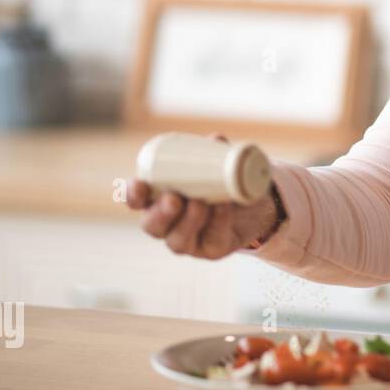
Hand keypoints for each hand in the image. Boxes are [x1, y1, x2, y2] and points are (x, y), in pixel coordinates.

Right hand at [125, 132, 279, 259]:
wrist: (257, 205)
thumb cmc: (226, 182)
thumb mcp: (220, 164)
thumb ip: (214, 152)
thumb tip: (215, 139)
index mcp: (158, 199)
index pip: (135, 200)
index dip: (132, 194)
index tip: (140, 184)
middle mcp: (167, 224)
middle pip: (151, 225)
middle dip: (160, 213)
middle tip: (174, 198)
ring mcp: (188, 240)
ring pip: (177, 240)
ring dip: (188, 221)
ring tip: (200, 203)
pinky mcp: (210, 250)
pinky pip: (211, 240)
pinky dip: (217, 222)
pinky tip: (222, 208)